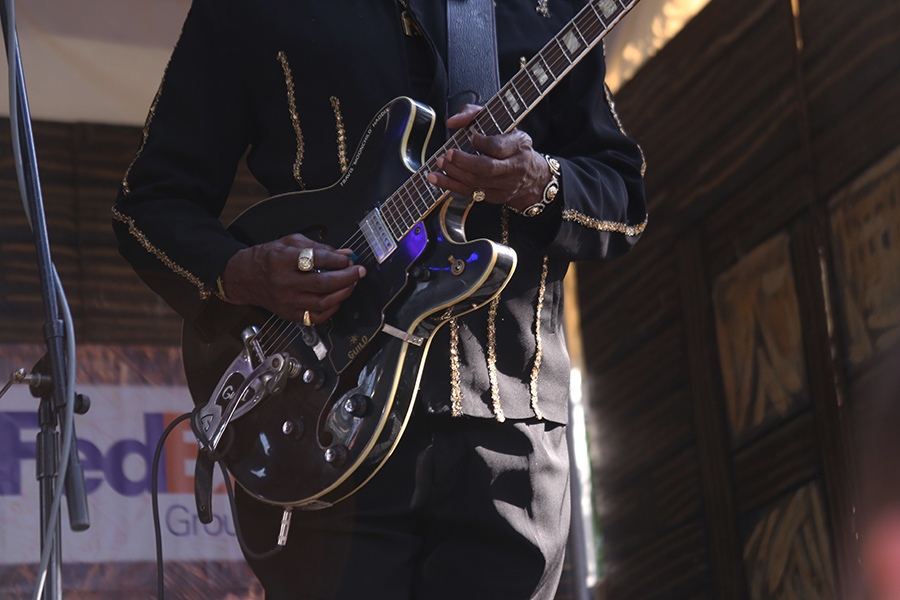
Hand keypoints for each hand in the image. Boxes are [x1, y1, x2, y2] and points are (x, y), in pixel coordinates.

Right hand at [220, 233, 365, 323]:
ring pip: (322, 302)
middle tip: (358, 272)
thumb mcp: (291, 242)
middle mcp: (284, 282)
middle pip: (322, 284)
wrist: (244, 277)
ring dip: (342, 293)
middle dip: (346, 278)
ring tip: (351, 284)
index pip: (317, 260)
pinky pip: (315, 317)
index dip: (338, 260)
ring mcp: (286, 301)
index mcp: (283, 260)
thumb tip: (344, 254)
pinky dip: (331, 309)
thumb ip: (319, 247)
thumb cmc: (268, 258)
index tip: (349, 259)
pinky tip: (337, 299)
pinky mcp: (288, 314)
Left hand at [427, 104, 549, 211]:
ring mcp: (507, 185)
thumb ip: (473, 113)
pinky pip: (472, 194)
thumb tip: (452, 121)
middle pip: (487, 168)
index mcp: (519, 145)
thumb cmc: (509, 143)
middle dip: (463, 162)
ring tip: (440, 164)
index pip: (498, 147)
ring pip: (477, 183)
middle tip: (448, 154)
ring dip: (454, 174)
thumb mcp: (499, 122)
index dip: (482, 143)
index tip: (472, 137)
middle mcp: (515, 167)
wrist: (530, 174)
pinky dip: (452, 186)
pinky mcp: (497, 197)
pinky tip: (438, 179)